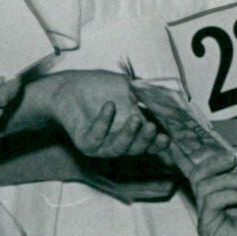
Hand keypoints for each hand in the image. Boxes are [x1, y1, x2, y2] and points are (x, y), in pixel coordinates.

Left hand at [35, 70, 165, 158]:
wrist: (70, 85)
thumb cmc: (99, 87)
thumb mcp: (128, 87)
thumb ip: (145, 94)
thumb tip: (165, 98)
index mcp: (131, 132)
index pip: (149, 144)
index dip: (158, 144)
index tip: (167, 136)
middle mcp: (118, 142)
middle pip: (136, 150)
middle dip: (146, 140)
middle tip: (151, 127)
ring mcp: (101, 145)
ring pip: (118, 148)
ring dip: (128, 135)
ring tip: (134, 118)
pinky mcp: (85, 143)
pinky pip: (96, 138)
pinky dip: (103, 123)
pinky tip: (108, 107)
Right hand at [190, 158, 236, 235]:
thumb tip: (225, 153)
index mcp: (216, 196)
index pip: (198, 173)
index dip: (197, 157)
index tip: (206, 145)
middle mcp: (207, 208)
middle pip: (196, 176)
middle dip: (215, 163)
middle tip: (233, 160)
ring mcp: (206, 219)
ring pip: (204, 187)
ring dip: (228, 180)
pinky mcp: (208, 229)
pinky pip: (211, 202)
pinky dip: (229, 194)